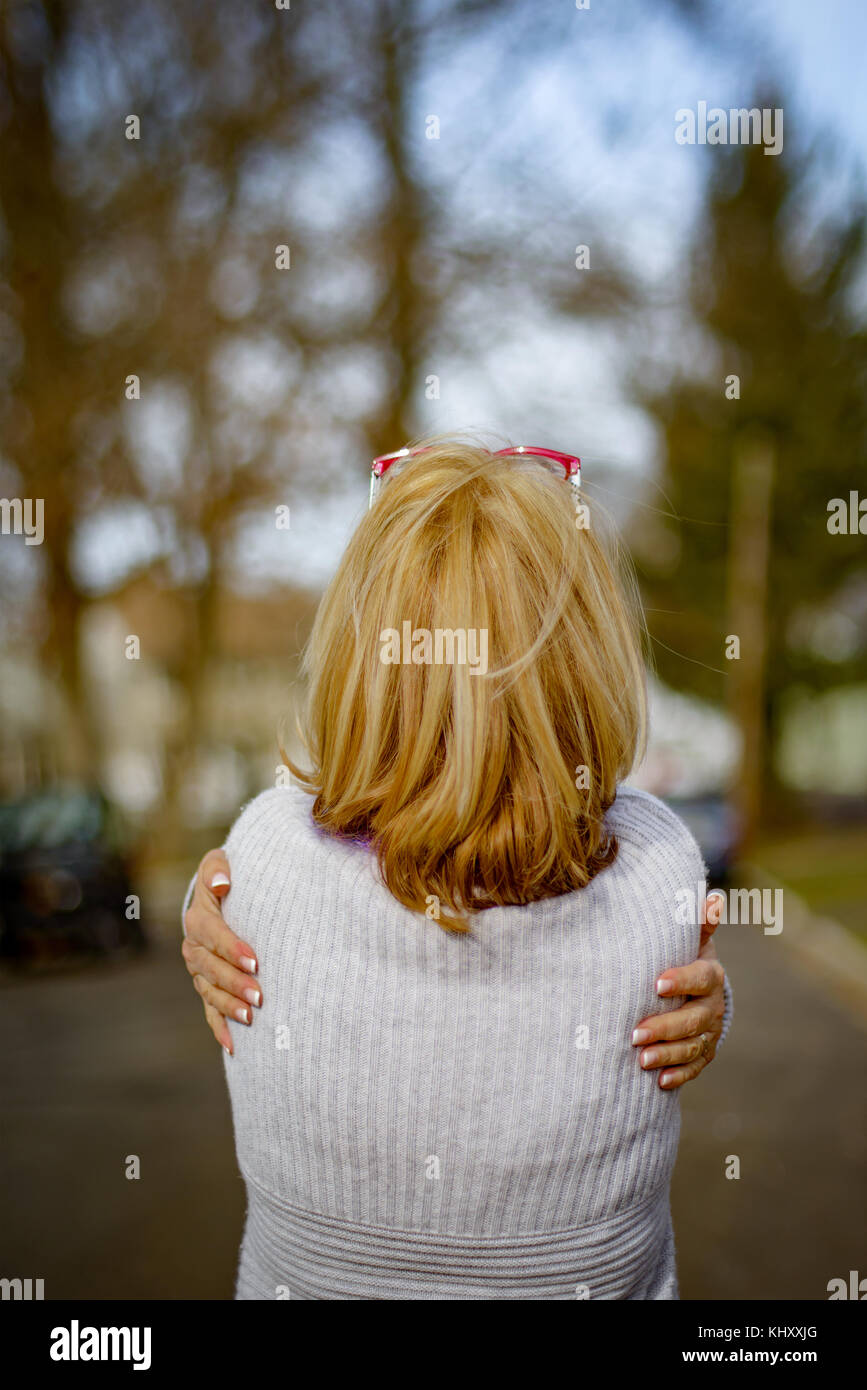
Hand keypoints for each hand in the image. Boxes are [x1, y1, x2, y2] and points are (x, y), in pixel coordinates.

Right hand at [181, 850, 260, 1055]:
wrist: (220, 894)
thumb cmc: (226, 877)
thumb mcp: (220, 862)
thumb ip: (218, 869)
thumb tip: (222, 883)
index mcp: (199, 918)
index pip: (214, 936)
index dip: (232, 949)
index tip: (255, 961)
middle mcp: (194, 947)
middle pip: (211, 969)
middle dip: (235, 983)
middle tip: (259, 996)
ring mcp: (199, 970)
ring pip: (210, 992)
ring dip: (229, 1006)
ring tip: (251, 1018)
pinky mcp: (208, 986)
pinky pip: (210, 1010)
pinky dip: (220, 1027)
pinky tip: (234, 1045)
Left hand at [631, 891, 726, 1090]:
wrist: (698, 991)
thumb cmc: (684, 957)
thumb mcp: (690, 939)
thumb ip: (697, 922)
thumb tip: (713, 897)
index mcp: (710, 976)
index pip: (700, 978)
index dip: (681, 981)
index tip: (656, 984)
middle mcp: (713, 1006)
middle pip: (693, 1020)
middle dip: (665, 1028)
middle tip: (635, 1034)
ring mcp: (709, 1032)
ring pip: (692, 1047)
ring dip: (667, 1055)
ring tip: (641, 1060)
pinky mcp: (704, 1053)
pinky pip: (694, 1067)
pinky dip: (678, 1075)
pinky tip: (659, 1082)